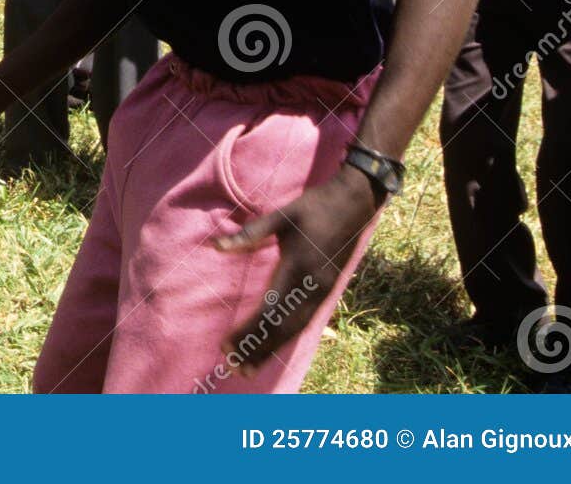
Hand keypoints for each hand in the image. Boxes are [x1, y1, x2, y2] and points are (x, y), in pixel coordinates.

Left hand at [211, 166, 378, 373]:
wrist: (354, 204)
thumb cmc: (314, 207)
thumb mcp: (281, 215)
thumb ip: (250, 233)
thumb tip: (216, 246)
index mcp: (298, 269)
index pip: (269, 311)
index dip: (248, 332)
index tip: (226, 345)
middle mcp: (313, 287)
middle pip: (281, 328)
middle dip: (256, 348)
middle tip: (232, 367)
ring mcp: (323, 291)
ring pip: (294, 329)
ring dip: (270, 349)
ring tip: (248, 367)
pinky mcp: (327, 291)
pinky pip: (304, 322)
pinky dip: (286, 337)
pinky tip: (272, 347)